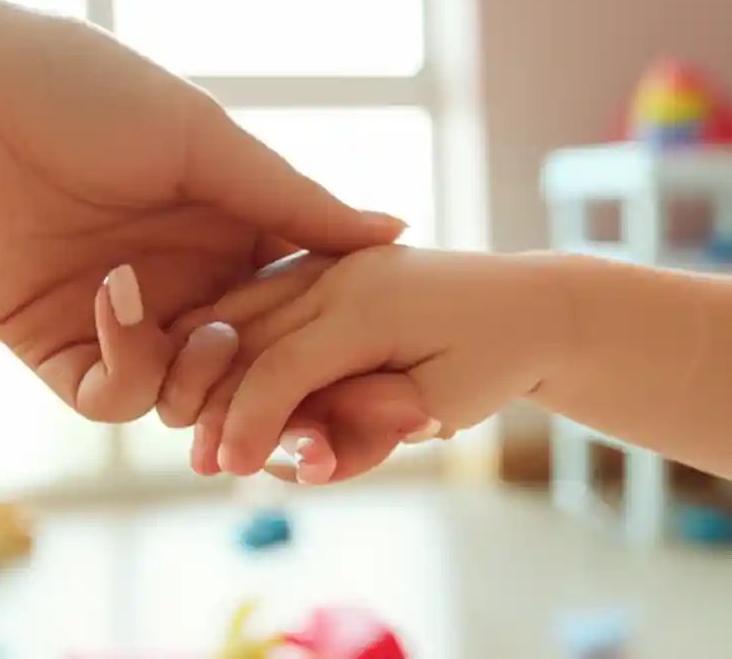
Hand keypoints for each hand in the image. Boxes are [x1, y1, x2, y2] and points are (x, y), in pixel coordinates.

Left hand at [0, 7, 404, 420]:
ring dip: (206, 381)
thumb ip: (294, 201)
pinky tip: (117, 298)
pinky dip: (129, 368)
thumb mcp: (205, 141)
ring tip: (208, 334)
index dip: (326, 333)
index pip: (295, 307)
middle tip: (294, 375)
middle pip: (247, 369)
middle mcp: (180, 283)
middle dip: (275, 380)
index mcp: (225, 232)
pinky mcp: (55, 346)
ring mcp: (120, 321)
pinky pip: (112, 396)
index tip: (361, 346)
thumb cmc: (83, 91)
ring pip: (186, 399)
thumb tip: (395, 232)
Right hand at [165, 246, 570, 477]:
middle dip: (218, 403)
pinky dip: (231, 339)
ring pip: (242, 310)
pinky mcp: (325, 267)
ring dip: (213, 370)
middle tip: (204, 462)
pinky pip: (260, 298)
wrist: (527, 305)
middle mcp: (339, 272)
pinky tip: (214, 380)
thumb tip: (305, 438)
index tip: (232, 468)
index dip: (250, 419)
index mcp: (370, 304)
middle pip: (248, 336)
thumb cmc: (492, 360)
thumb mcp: (443, 403)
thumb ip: (370, 420)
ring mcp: (329, 262)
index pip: (284, 364)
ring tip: (204, 431)